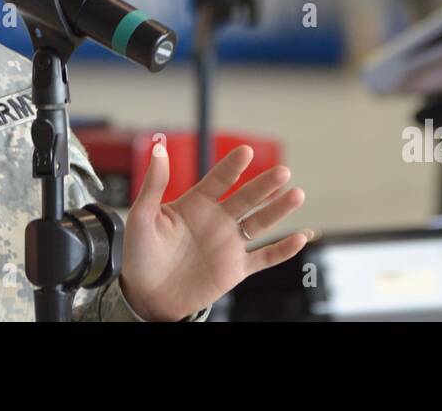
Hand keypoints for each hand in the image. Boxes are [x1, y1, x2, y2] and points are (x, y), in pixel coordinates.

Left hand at [118, 142, 309, 320]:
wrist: (147, 294)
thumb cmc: (141, 253)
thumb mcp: (141, 216)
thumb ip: (153, 184)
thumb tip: (158, 148)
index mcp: (196, 204)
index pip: (218, 180)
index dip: (232, 167)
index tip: (246, 152)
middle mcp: (217, 219)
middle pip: (246, 198)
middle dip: (264, 185)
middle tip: (282, 172)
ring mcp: (229, 243)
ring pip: (259, 223)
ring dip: (278, 210)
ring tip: (296, 194)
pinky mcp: (236, 268)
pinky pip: (264, 257)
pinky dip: (283, 249)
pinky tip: (300, 237)